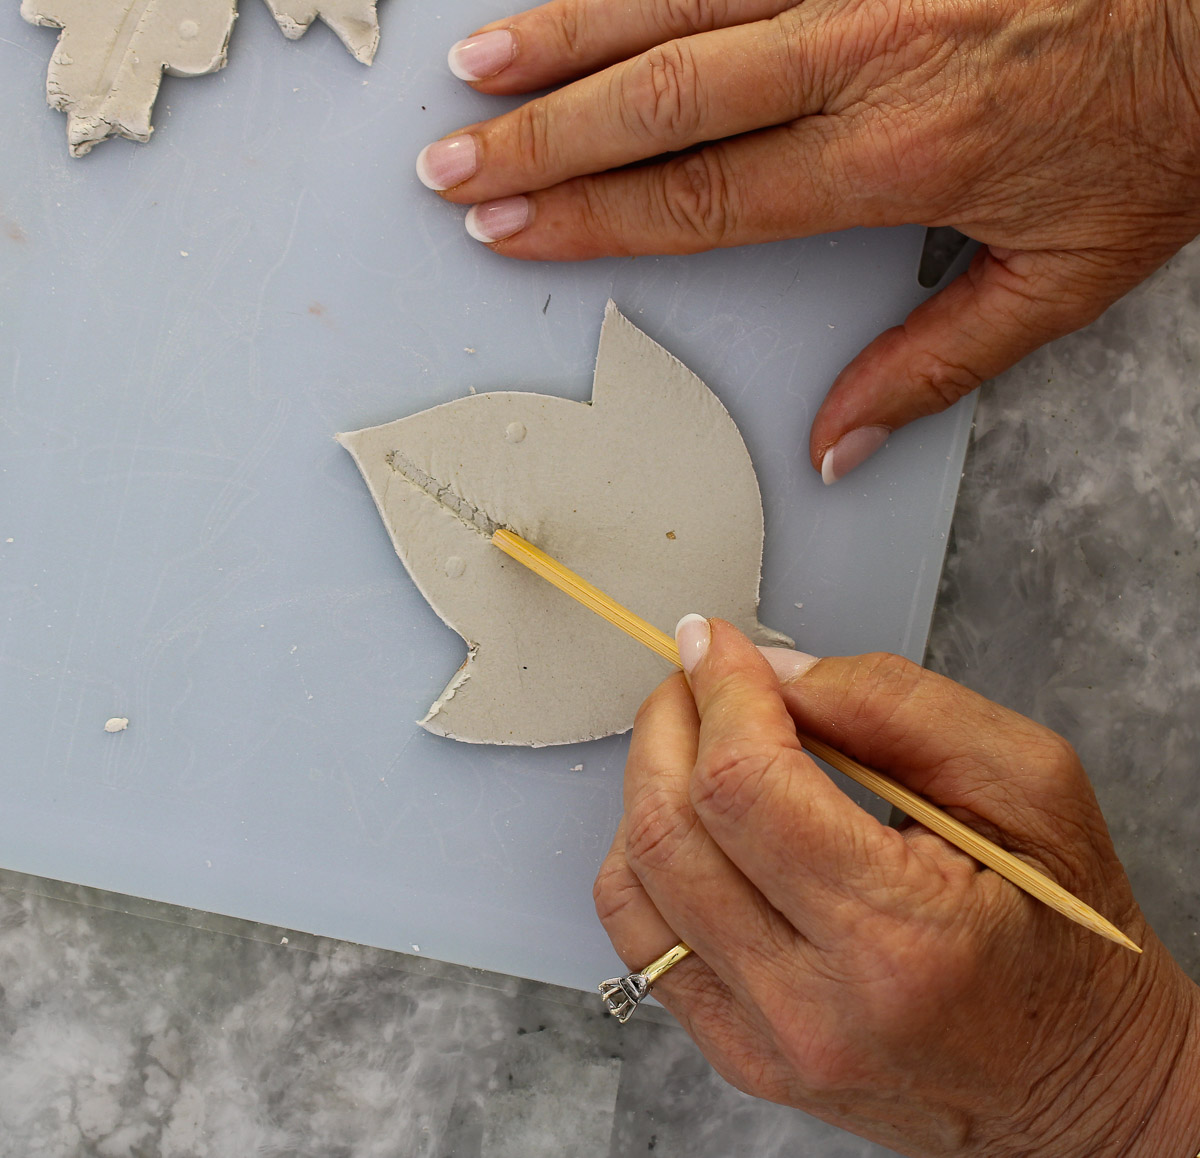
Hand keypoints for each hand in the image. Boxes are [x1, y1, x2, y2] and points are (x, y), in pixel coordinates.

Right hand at [417, 0, 1199, 479]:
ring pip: (677, 3)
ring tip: (479, 73)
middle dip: (542, 140)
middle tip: (456, 166)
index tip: (515, 234)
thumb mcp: (1067, 274)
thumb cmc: (1168, 120)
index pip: (704, 196)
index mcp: (899, 154)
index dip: (594, 220)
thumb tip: (837, 443)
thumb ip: (936, 363)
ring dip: (567, 37)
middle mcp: (864, 50)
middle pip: (661, 100)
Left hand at [593, 618, 1199, 1156]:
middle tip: (697, 678)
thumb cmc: (1064, 929)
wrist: (1077, 1079)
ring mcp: (763, 1044)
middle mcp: (811, 1007)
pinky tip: (695, 822)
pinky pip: (642, 940)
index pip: (744, 787)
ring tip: (694, 740)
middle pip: (668, 831)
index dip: (718, 693)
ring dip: (646, 785)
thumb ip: (898, 706)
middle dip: (667, 725)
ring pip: (632, 885)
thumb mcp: (1029, 782)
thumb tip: (771, 674)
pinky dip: (645, 859)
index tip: (713, 642)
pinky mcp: (739, 1056)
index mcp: (899, 936)